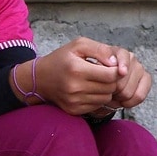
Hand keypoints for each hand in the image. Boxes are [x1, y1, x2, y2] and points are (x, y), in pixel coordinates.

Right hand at [31, 39, 148, 116]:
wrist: (39, 79)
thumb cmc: (62, 59)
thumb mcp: (79, 45)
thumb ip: (100, 50)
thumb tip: (116, 63)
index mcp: (77, 69)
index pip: (111, 75)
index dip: (116, 70)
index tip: (111, 66)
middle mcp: (75, 87)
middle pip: (111, 88)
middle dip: (112, 80)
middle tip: (104, 74)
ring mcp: (74, 101)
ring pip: (106, 98)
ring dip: (106, 90)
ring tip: (96, 81)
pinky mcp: (74, 110)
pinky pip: (97, 106)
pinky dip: (98, 98)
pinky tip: (90, 90)